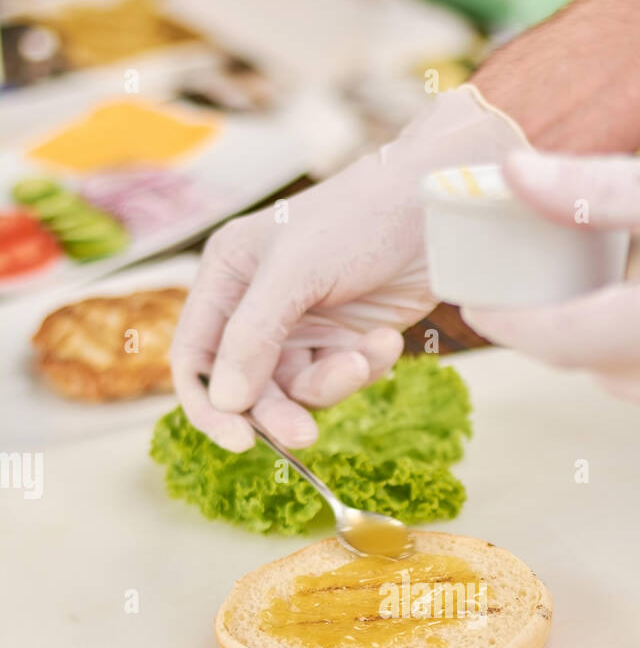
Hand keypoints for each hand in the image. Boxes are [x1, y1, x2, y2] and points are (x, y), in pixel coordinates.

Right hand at [171, 86, 524, 449]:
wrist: (437, 206)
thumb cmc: (359, 218)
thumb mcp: (296, 272)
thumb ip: (253, 337)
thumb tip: (224, 400)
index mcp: (227, 277)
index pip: (195, 357)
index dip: (209, 404)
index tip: (238, 440)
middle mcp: (256, 305)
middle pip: (247, 387)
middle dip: (278, 411)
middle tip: (305, 435)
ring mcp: (302, 325)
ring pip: (297, 390)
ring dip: (332, 383)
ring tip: (364, 357)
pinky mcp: (343, 338)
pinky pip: (339, 378)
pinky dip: (363, 368)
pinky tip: (387, 341)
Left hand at [464, 148, 639, 424]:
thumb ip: (602, 191)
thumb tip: (517, 178)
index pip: (558, 338)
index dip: (507, 324)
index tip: (473, 304)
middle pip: (590, 365)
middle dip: (558, 330)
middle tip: (543, 282)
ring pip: (633, 383)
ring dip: (610, 344)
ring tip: (625, 285)